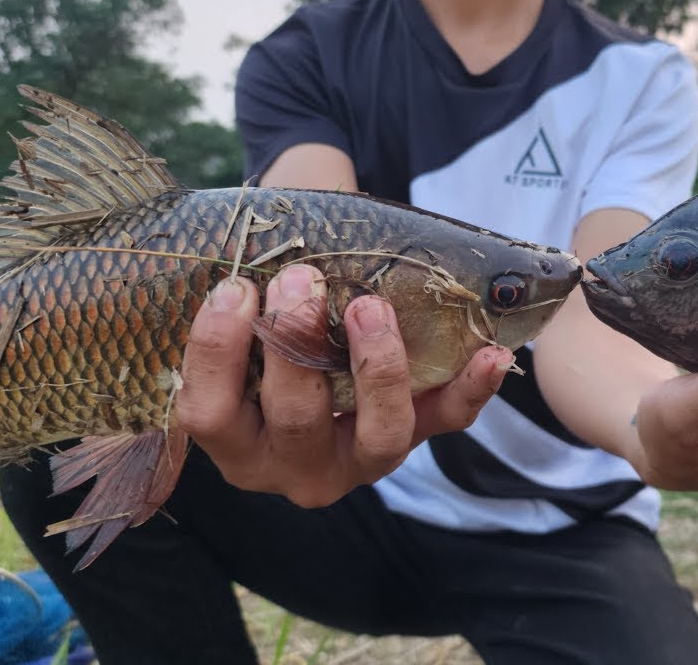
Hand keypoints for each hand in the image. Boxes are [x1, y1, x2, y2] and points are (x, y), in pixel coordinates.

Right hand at [174, 264, 514, 506]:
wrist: (323, 356)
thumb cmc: (271, 329)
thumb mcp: (244, 323)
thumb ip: (240, 295)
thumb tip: (244, 230)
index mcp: (236, 444)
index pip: (209, 414)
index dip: (218, 353)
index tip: (235, 289)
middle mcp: (295, 469)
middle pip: (295, 421)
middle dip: (297, 345)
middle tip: (300, 279)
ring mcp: (362, 462)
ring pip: (379, 433)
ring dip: (376, 364)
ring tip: (369, 305)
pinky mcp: (417, 438)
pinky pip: (449, 420)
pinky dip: (471, 387)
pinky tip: (488, 354)